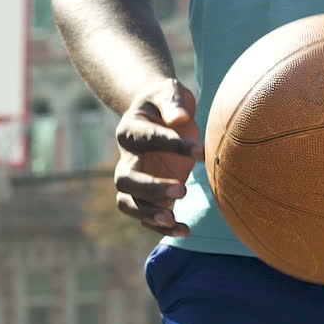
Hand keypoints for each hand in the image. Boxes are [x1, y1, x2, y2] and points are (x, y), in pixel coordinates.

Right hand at [114, 78, 203, 236]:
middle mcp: (127, 158)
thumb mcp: (169, 92)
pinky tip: (185, 231)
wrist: (158, 114)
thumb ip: (173, 104)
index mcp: (130, 130)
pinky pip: (147, 217)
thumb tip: (180, 119)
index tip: (199, 151)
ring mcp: (136, 179)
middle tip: (182, 191)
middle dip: (150, 189)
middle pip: (125, 180)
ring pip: (128, 203)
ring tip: (172, 220)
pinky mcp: (148, 195)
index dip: (172, 145)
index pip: (147, 140)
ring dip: (148, 214)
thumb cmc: (166, 101)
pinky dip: (162, 227)